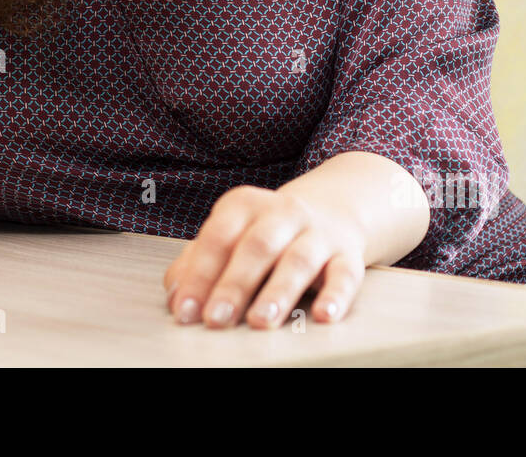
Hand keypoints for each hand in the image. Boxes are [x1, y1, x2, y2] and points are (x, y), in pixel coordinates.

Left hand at [162, 184, 369, 329]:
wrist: (332, 208)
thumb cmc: (266, 233)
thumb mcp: (230, 237)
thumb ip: (197, 264)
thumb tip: (177, 299)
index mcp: (244, 205)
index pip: (217, 238)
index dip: (199, 275)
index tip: (186, 312)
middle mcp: (282, 213)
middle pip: (256, 246)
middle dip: (234, 285)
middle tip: (217, 320)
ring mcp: (318, 232)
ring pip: (299, 259)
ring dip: (279, 292)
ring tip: (261, 321)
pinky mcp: (348, 254)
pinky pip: (345, 274)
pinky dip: (336, 296)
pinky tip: (324, 316)